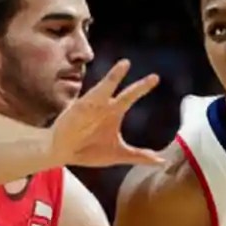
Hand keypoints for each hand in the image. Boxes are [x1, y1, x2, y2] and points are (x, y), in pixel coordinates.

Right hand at [49, 59, 163, 167]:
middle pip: (126, 94)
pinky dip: (95, 92)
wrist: (63, 152)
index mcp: (114, 113)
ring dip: (114, 77)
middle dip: (140, 87)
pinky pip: (87, 98)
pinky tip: (101, 90)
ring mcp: (92, 106)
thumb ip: (140, 156)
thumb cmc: (89, 150)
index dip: (142, 87)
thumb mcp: (118, 154)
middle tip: (156, 78)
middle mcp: (105, 106)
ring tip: (125, 64)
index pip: (131, 96)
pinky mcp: (79, 109)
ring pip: (105, 87)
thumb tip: (162, 161)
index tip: (155, 77)